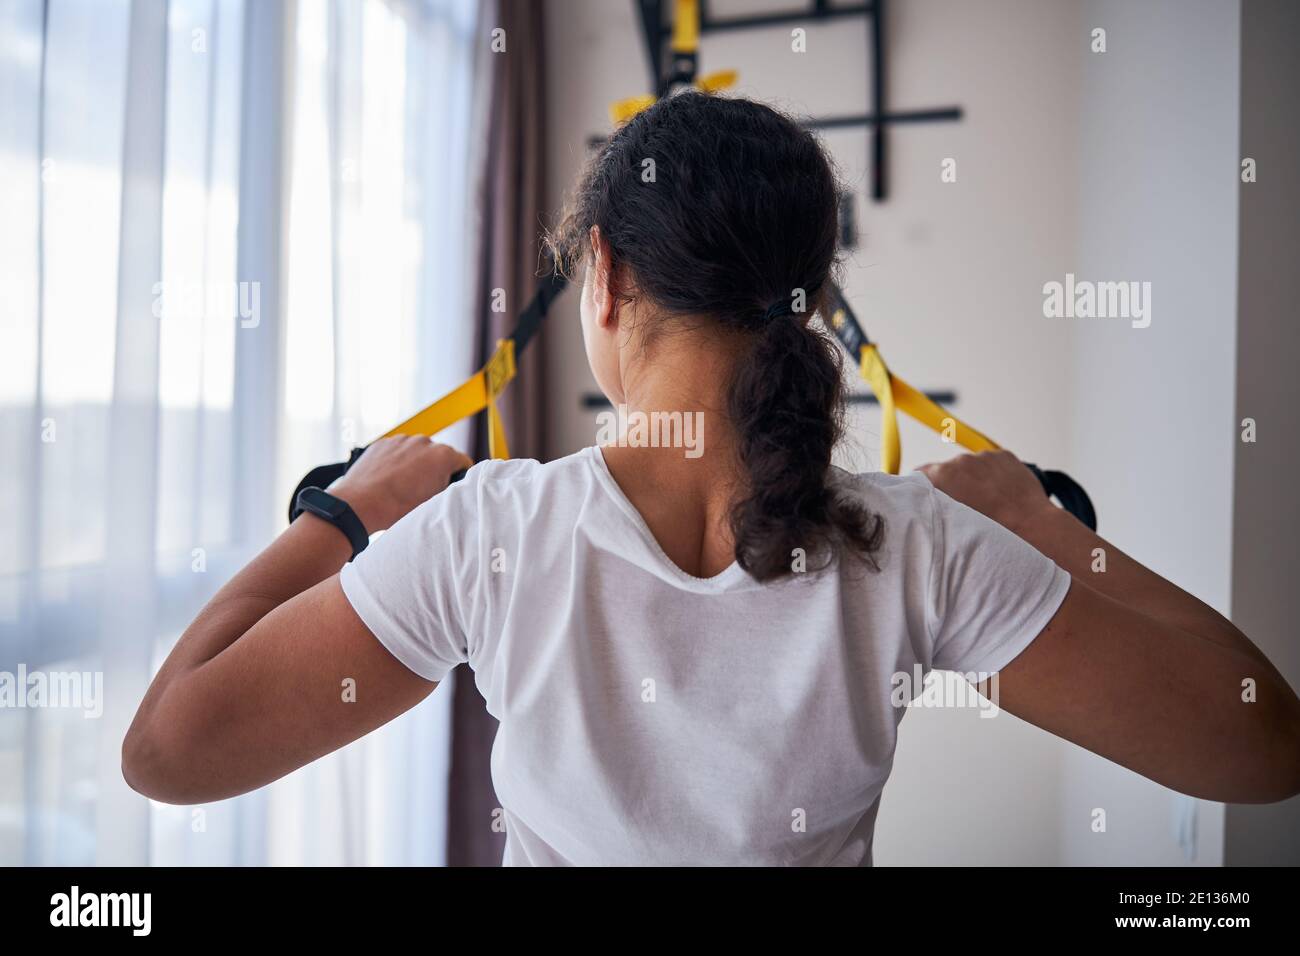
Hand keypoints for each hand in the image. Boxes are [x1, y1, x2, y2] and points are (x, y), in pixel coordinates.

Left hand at [329, 436, 472, 531]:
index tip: (450, 486)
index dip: (458, 476)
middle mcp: (424, 442)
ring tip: (403, 485)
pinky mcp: (383, 442)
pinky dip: (396, 460)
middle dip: (434, 469)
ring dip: (415, 463)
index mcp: (442, 456)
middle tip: (423, 490)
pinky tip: (389, 478)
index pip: (463, 462)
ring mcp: (402, 440)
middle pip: (438, 455)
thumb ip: (448, 487)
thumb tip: (450, 482)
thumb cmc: (396, 507)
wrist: (361, 504)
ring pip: (416, 451)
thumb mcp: (434, 502)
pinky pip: (397, 450)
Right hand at [916, 449, 1053, 535]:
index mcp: (943, 475)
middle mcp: (962, 460)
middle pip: (948, 470)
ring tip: (988, 502)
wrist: (1030, 526)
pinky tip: (1001, 493)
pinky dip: (994, 474)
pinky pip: (993, 463)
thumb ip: (934, 507)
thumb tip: (928, 504)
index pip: (920, 474)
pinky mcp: (1004, 456)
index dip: (924, 487)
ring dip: (975, 479)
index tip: (930, 498)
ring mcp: (985, 456)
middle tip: (965, 506)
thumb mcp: (951, 522)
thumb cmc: (992, 530)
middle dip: (953, 484)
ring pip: (972, 466)